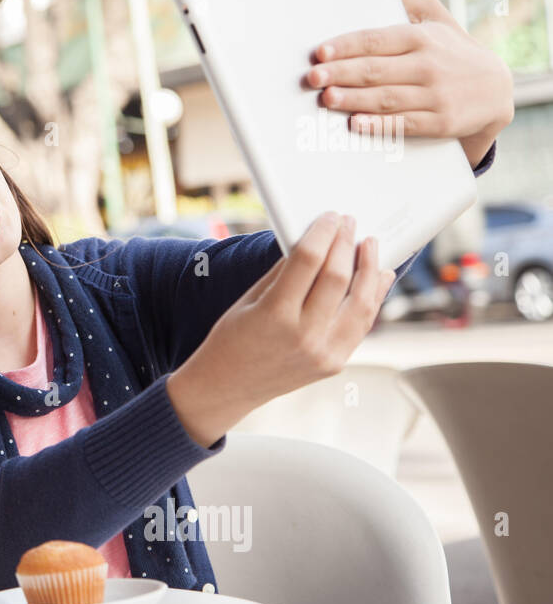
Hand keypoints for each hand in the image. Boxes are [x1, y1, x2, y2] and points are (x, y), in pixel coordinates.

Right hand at [166, 212, 394, 448]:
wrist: (226, 387)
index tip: (330, 217)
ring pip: (360, 302)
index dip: (323, 233)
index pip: (308, 261)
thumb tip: (314, 243)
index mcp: (274, 315)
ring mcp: (322, 353)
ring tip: (370, 246)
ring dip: (369, 269)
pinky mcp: (334, 363)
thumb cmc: (231, 339)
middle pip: (337, 278)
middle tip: (349, 223)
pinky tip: (376, 278)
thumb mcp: (249, 300)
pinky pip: (361, 325)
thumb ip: (284, 273)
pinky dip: (372, 298)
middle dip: (346, 244)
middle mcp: (303, 335)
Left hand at [305, 0, 513, 168]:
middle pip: (377, 70)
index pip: (377, 40)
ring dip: (354, 99)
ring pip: (387, 98)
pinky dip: (380, 124)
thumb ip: (410, 4)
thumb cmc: (456, 51)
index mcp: (421, 38)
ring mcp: (435, 95)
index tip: (320, 52)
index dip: (347, 46)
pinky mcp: (440, 122)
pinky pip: (405, 123)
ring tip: (327, 98)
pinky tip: (356, 123)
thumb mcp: (440, 20)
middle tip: (313, 77)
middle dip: (342, 73)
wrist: (497, 91)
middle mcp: (428, 65)